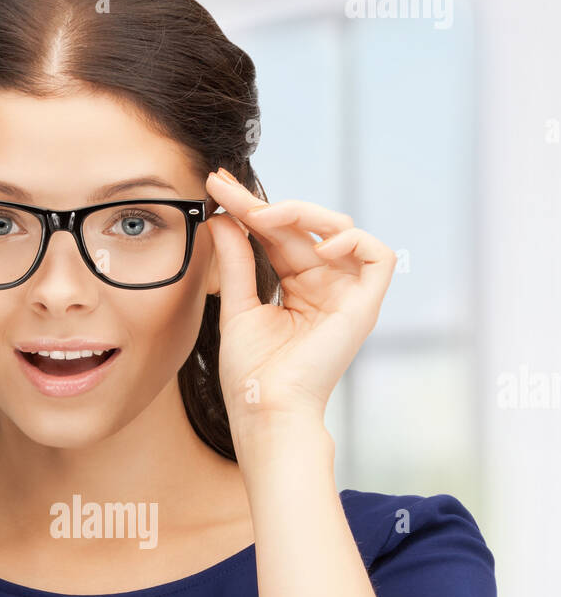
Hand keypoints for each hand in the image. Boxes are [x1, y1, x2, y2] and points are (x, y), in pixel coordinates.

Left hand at [204, 170, 396, 425]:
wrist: (266, 409)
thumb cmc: (251, 374)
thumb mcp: (238, 306)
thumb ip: (235, 261)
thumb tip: (222, 217)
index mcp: (298, 289)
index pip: (279, 236)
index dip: (251, 209)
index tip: (218, 187)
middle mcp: (326, 287)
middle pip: (305, 228)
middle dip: (266, 203)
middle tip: (227, 191)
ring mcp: (346, 295)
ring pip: (341, 230)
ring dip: (304, 213)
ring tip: (265, 216)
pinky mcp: (365, 306)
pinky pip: (378, 256)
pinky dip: (352, 241)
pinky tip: (317, 246)